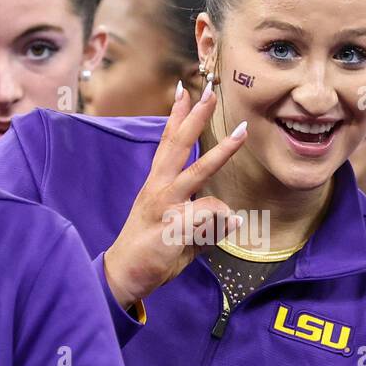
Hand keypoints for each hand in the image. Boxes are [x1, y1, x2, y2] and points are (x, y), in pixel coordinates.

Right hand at [102, 81, 247, 309]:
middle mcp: (159, 189)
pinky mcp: (170, 227)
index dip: (177, 116)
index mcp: (158, 184)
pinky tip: (235, 222)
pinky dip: (223, 219)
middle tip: (210, 90)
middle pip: (177, 145)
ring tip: (241, 134)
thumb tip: (234, 218)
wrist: (124, 275)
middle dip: (195, 116)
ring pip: (196, 172)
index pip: (168, 143)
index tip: (184, 89)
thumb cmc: (152, 249)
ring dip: (220, 152)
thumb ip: (206, 221)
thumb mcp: (182, 231)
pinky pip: (205, 216)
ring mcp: (164, 206)